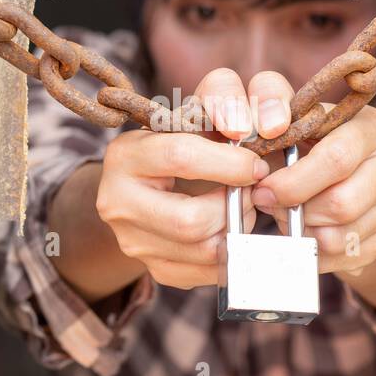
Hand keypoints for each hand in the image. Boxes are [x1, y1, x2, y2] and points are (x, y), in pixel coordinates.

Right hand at [95, 67, 270, 289]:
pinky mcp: (156, 269)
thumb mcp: (195, 113)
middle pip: (190, 220)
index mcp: (124, 156)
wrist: (151, 184)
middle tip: (251, 191)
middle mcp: (117, 204)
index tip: (257, 165)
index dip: (229, 162)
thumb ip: (221, 102)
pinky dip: (233, 251)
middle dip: (234, 206)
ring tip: (243, 206)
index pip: (180, 156)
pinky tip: (233, 228)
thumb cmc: (183, 141)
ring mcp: (133, 242)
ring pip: (204, 251)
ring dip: (238, 229)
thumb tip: (243, 125)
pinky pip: (208, 273)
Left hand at [244, 72, 375, 280]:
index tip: (263, 190)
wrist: (350, 166)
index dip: (293, 182)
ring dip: (302, 233)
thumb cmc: (314, 140)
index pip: (337, 159)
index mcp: (371, 128)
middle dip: (296, 211)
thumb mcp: (299, 120)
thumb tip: (251, 141)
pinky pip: (342, 257)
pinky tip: (302, 231)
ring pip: (340, 236)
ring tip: (286, 216)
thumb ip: (276, 120)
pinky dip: (313, 250)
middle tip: (271, 206)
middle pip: (342, 204)